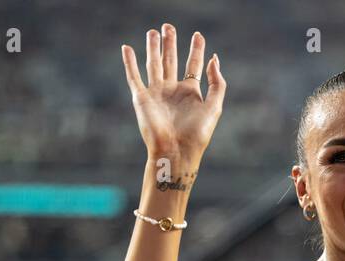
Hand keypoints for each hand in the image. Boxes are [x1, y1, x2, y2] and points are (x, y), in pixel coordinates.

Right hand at [122, 23, 225, 163]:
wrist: (176, 151)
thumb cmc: (197, 134)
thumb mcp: (214, 107)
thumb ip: (217, 83)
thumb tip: (214, 58)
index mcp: (190, 93)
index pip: (193, 65)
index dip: (196, 49)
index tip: (198, 35)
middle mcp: (172, 91)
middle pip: (171, 61)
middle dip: (170, 44)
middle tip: (169, 26)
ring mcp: (156, 93)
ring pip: (153, 64)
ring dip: (153, 48)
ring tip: (153, 32)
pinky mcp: (141, 98)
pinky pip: (134, 76)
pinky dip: (129, 62)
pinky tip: (127, 48)